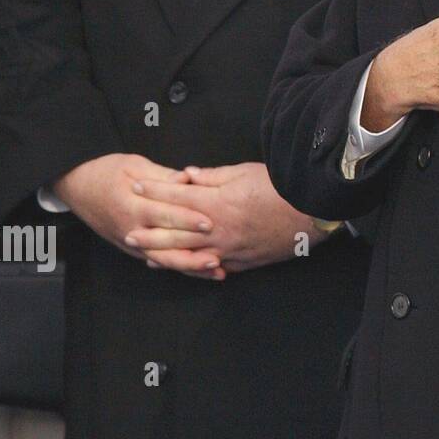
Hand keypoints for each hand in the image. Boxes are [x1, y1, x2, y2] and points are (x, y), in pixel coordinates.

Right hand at [53, 153, 220, 271]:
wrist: (75, 185)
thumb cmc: (105, 172)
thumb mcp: (134, 165)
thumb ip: (162, 176)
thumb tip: (187, 179)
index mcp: (131, 205)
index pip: (163, 215)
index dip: (187, 220)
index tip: (209, 223)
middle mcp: (130, 229)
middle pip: (165, 246)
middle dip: (193, 254)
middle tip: (219, 257)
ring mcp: (130, 242)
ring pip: (163, 260)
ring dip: (190, 267)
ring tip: (215, 272)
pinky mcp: (132, 248)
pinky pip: (157, 261)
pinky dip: (178, 267)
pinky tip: (198, 271)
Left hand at [126, 162, 316, 275]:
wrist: (311, 211)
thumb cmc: (281, 187)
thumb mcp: (244, 172)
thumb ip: (213, 175)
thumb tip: (189, 176)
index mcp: (215, 203)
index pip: (175, 196)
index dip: (153, 190)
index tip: (136, 186)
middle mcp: (217, 230)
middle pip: (173, 231)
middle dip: (148, 230)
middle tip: (128, 231)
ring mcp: (228, 249)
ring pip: (188, 255)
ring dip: (164, 254)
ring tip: (147, 254)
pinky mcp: (242, 261)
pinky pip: (212, 267)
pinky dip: (194, 267)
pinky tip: (183, 266)